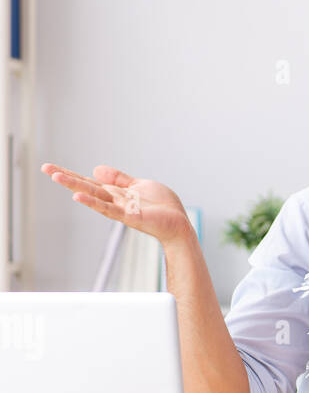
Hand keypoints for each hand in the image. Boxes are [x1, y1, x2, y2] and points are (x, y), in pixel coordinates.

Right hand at [41, 163, 194, 246]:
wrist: (178, 225)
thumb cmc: (162, 207)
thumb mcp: (139, 185)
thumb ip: (119, 178)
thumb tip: (95, 169)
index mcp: (116, 192)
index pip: (89, 182)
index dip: (71, 174)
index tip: (51, 168)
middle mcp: (115, 200)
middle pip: (86, 187)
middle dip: (66, 178)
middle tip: (45, 168)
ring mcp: (121, 209)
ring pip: (93, 196)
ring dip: (75, 187)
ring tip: (56, 177)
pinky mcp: (130, 216)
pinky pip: (108, 209)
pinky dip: (93, 203)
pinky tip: (79, 197)